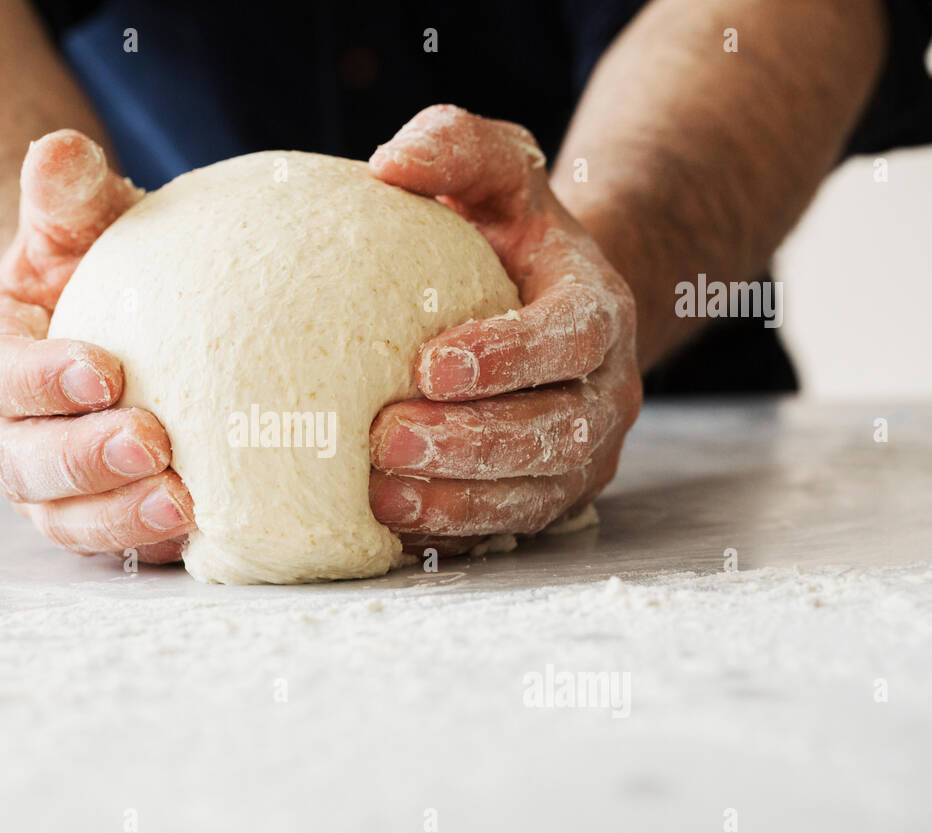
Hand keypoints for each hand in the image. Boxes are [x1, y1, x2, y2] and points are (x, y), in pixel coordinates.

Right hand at [0, 131, 194, 563]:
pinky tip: (205, 532)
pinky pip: (111, 544)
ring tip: (183, 504)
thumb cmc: (92, 268)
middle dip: (84, 459)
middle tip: (153, 442)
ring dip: (118, 518)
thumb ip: (66, 196)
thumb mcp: (77, 224)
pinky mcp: (94, 517)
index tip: (105, 369)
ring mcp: (43, 486)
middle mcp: (1, 433)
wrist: (103, 328)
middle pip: (22, 463)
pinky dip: (148, 545)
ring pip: (62, 519)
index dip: (43, 378)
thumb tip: (61, 149)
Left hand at [366, 105, 641, 555]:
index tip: (429, 364)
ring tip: (380, 496)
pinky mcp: (552, 494)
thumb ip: (457, 150)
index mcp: (596, 309)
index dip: (508, 357)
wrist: (549, 309)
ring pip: (534, 491)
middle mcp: (605, 389)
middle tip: (387, 438)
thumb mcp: (495, 179)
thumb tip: (389, 161)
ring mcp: (583, 451)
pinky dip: (454, 531)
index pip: (569, 338)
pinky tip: (392, 526)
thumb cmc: (508, 240)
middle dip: (471, 442)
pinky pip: (509, 526)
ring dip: (458, 499)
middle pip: (554, 430)